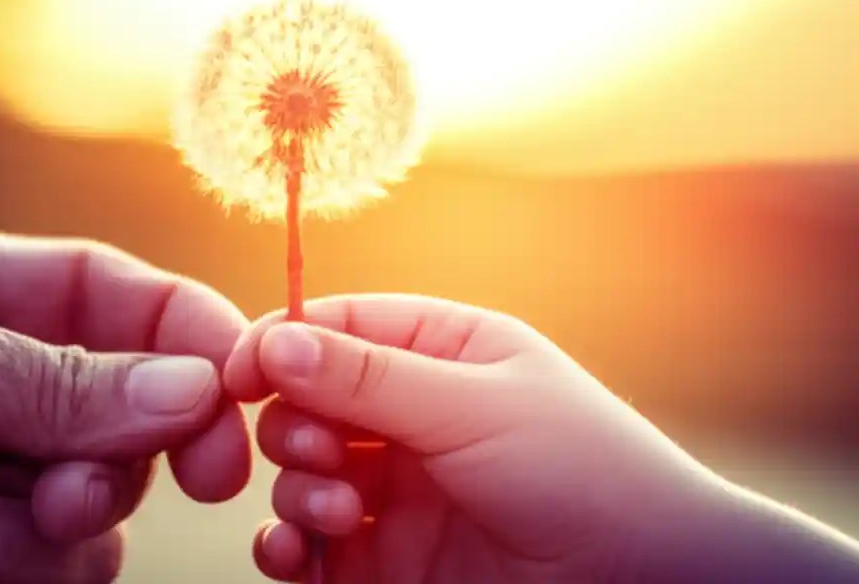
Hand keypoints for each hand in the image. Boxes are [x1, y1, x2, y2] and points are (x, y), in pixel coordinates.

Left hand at [0, 228, 250, 582]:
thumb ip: (57, 380)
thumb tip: (199, 388)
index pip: (118, 302)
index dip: (186, 339)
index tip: (238, 393)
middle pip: (123, 419)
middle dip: (109, 459)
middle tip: (71, 489)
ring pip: (87, 513)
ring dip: (26, 524)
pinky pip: (31, 576)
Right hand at [222, 295, 759, 582]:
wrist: (649, 583)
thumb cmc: (585, 471)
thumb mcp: (475, 408)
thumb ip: (368, 378)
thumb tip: (272, 340)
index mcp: (439, 351)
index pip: (335, 327)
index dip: (279, 346)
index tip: (238, 378)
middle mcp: (409, 416)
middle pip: (303, 403)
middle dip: (295, 429)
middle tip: (321, 457)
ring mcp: (396, 490)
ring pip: (298, 476)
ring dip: (298, 492)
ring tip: (341, 515)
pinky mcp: (387, 559)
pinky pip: (309, 545)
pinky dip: (288, 547)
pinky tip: (297, 556)